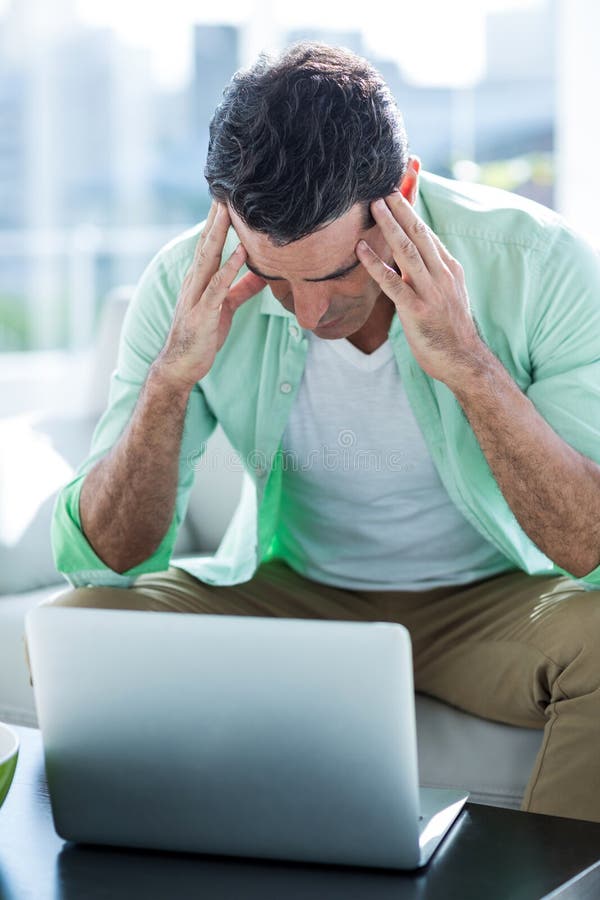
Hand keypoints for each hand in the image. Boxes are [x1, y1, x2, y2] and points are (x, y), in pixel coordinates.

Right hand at [154, 201, 266, 390]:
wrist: (182, 365)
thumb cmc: (203, 335)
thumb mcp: (226, 307)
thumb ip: (242, 288)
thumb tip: (262, 273)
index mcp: (200, 279)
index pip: (209, 244)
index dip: (218, 221)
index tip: (228, 197)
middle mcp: (194, 282)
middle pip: (206, 243)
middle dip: (216, 217)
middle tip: (226, 189)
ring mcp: (196, 296)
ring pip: (209, 258)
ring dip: (219, 234)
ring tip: (230, 211)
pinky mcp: (203, 313)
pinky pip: (218, 287)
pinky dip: (230, 268)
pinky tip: (242, 253)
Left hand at [355, 191, 485, 386]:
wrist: (464, 361)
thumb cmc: (450, 329)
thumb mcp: (445, 294)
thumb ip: (430, 273)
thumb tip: (411, 256)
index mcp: (448, 268)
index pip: (427, 232)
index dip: (411, 210)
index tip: (396, 190)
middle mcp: (442, 275)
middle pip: (419, 234)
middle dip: (401, 208)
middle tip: (383, 186)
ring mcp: (430, 292)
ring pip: (407, 251)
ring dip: (389, 226)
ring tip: (373, 206)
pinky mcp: (417, 311)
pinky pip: (393, 283)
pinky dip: (376, 264)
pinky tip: (361, 249)